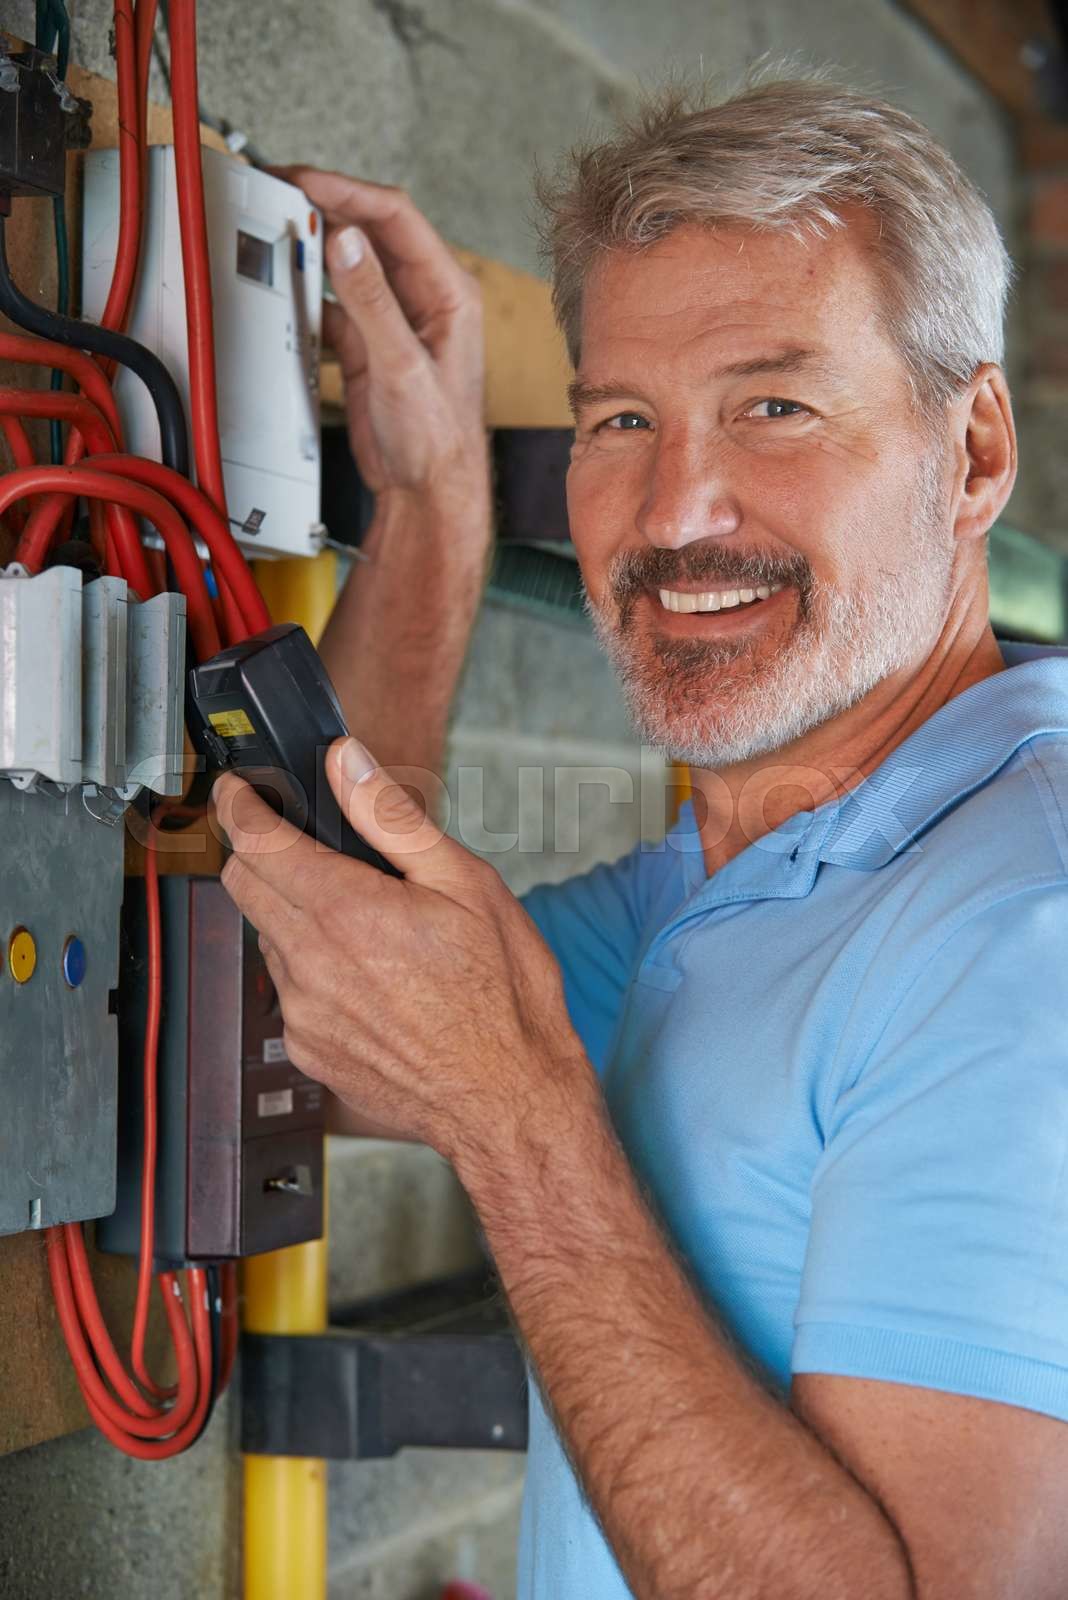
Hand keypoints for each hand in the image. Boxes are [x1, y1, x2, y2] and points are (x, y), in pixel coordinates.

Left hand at [213, 739, 585, 1160]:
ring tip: (360, 920)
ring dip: (291, 915)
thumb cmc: (503, 995)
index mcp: (347, 912)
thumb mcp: (466, 885)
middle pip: (242, 885)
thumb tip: (347, 763)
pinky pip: (290, 991)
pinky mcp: (308, 1050)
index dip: (238, 804)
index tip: (238, 790)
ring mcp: (304, 1013)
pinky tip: (368, 976)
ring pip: (266, 939)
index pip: (255, 841)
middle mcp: (311, 964)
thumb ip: (392, 819)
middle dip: (256, 851)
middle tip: (295, 840)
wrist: (507, 1100)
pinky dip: (312, 969)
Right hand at [273, 166, 487, 509]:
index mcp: (448, 292)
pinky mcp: (369, 345)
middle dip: (325, 209)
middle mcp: (424, 298)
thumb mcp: (401, 367)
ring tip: (275, 235)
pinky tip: (287, 295)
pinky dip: (308, 297)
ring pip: (348, 266)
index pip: (396, 216)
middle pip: (369, 231)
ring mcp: (394, 320)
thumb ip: (372, 303)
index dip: (347, 190)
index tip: (303, 179)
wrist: (427, 492)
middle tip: (278, 192)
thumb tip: (346, 243)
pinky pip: (334, 306)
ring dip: (313, 252)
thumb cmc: (437, 439)